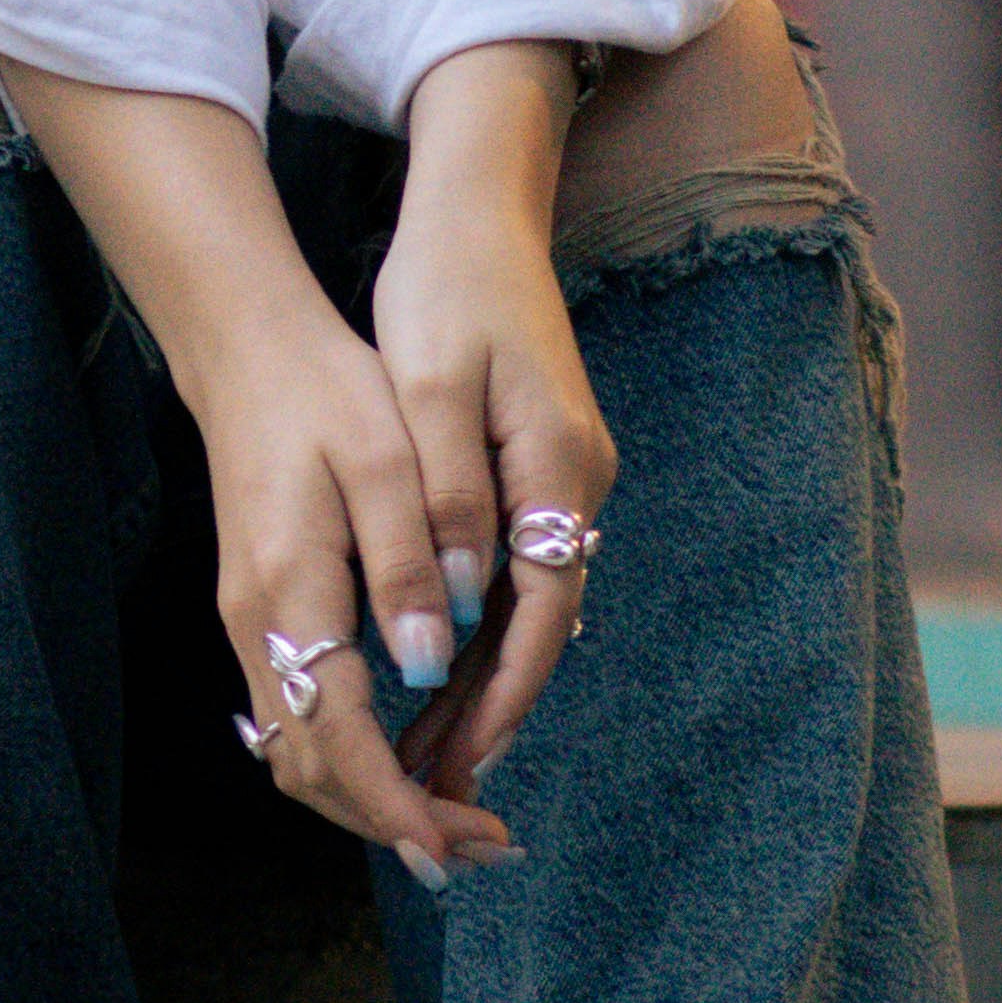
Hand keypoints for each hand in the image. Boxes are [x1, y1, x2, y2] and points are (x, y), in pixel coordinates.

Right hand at [188, 286, 518, 880]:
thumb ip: (405, 563)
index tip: (453, 845)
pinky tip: (413, 758)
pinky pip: (300, 717)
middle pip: (310, 770)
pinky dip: (354, 760)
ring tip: (461, 815)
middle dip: (393, 821)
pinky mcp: (264, 612)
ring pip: (299, 753)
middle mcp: (258, 625)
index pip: (337, 735)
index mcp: (290, 592)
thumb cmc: (325, 391)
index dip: (395, 802)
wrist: (247, 349)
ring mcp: (253, 623)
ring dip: (374, 798)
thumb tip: (429, 666)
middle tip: (482, 845)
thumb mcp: (382, 460)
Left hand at [370, 101, 614, 802]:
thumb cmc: (447, 287)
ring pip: (527, 606)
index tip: (464, 766)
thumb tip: (462, 606)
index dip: (503, 698)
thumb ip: (447, 496)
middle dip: (491, 712)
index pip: (540, 613)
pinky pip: (516, 570)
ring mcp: (561, 475)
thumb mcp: (430, 385)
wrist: (480, 211)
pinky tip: (440, 670)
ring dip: (482, 681)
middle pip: (539, 626)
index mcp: (557, 467)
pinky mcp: (537, 466)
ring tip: (426, 756)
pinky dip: (480, 629)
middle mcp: (574, 481)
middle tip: (436, 791)